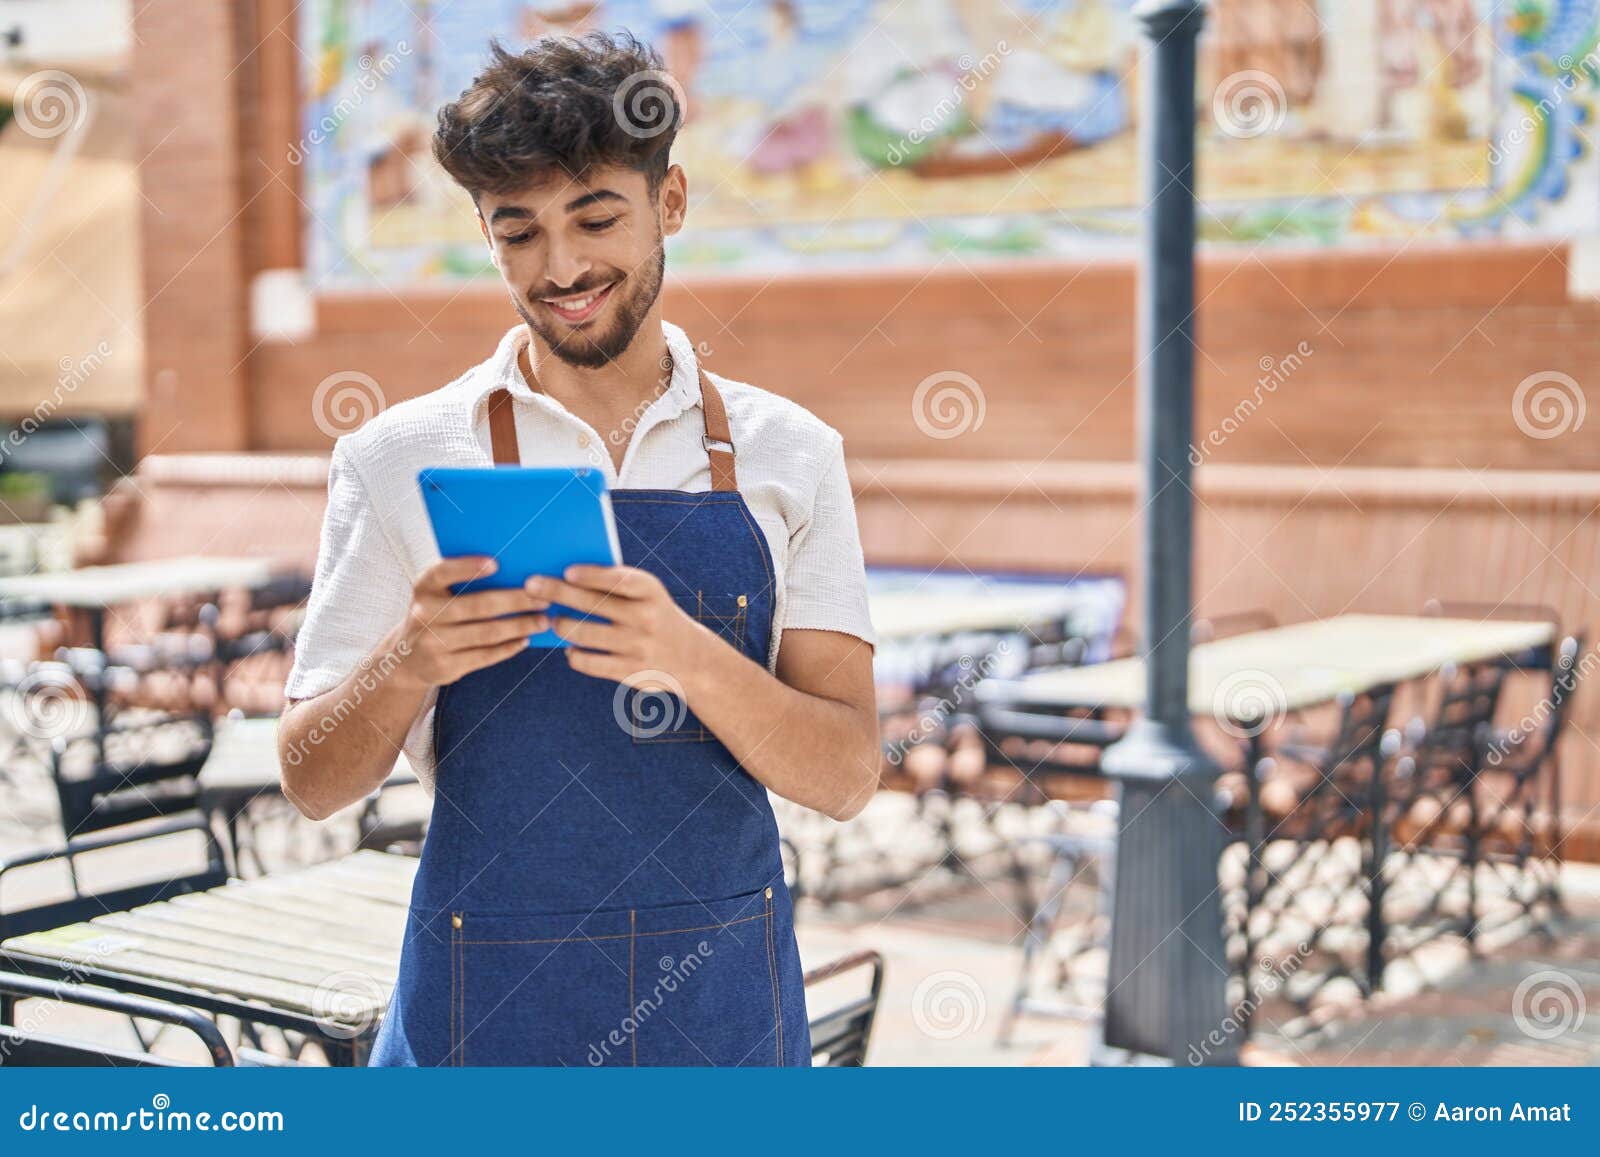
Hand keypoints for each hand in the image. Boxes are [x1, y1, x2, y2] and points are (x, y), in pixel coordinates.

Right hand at [390, 556, 550, 688]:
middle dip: (516, 601)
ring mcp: (434, 643)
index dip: (467, 567)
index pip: (443, 572)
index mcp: (424, 588)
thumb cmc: (434, 614)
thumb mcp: (435, 593)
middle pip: (478, 606)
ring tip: (543, 621)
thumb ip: (460, 580)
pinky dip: (509, 647)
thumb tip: (513, 569)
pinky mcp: (446, 667)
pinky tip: (526, 639)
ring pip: (487, 633)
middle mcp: (425, 615)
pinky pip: (485, 656)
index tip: (496, 563)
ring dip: (520, 626)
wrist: (405, 658)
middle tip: (544, 597)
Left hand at [526, 565, 707, 686]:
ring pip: (584, 635)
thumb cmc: (655, 615)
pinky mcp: (629, 672)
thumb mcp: (648, 595)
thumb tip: (565, 575)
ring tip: (554, 621)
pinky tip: (571, 649)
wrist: (692, 658)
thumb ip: (616, 584)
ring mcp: (637, 646)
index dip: (590, 575)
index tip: (565, 571)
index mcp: (650, 591)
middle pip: (592, 604)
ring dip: (562, 626)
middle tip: (531, 586)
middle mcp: (645, 618)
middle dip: (557, 593)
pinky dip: (574, 655)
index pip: (617, 579)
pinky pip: (589, 662)